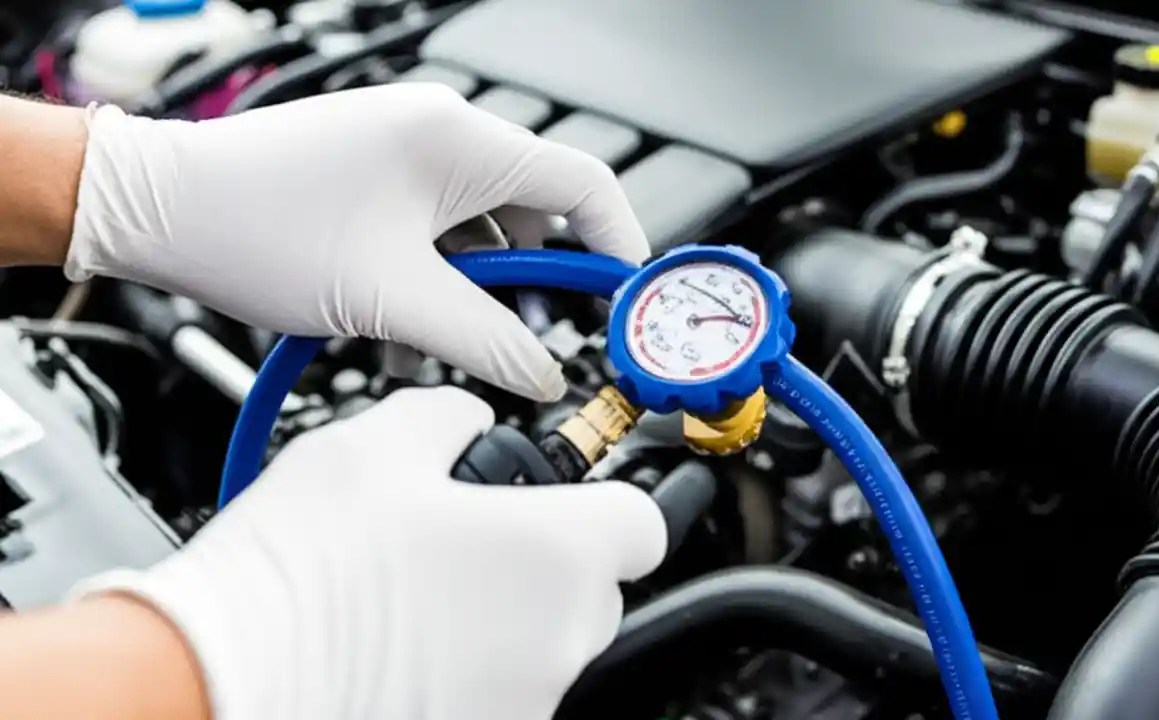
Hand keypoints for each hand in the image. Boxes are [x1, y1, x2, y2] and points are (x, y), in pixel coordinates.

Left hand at [66, 85, 648, 400]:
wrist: (154, 209)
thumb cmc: (255, 227)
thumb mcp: (391, 301)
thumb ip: (486, 342)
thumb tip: (544, 373)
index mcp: (459, 139)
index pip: (583, 185)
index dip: (616, 248)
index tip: (624, 303)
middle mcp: (439, 133)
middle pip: (532, 216)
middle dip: (531, 288)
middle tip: (525, 345)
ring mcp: (405, 152)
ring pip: (479, 234)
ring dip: (472, 296)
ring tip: (433, 348)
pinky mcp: (378, 177)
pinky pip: (436, 233)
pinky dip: (433, 283)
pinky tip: (401, 332)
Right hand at [75, 387, 666, 719]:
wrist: (224, 678)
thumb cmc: (304, 570)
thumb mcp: (378, 443)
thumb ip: (449, 415)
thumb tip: (464, 417)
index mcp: (558, 554)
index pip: (643, 524)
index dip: (610, 501)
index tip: (579, 497)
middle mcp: (559, 639)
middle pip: (592, 587)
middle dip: (545, 560)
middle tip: (469, 539)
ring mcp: (524, 703)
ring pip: (542, 643)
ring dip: (502, 616)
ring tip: (415, 591)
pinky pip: (501, 690)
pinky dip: (469, 666)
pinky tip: (401, 642)